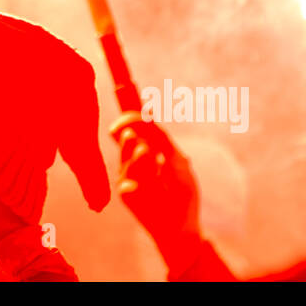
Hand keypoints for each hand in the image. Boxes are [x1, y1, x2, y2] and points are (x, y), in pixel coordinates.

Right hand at [111, 112, 203, 273]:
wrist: (181, 228)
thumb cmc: (182, 194)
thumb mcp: (176, 160)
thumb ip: (159, 138)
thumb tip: (141, 116)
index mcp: (149, 147)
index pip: (136, 120)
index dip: (128, 97)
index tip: (122, 77)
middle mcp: (134, 157)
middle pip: (127, 128)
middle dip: (130, 123)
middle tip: (142, 125)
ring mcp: (127, 173)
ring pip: (130, 147)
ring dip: (144, 154)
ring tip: (157, 168)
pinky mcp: (124, 189)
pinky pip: (131, 170)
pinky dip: (145, 173)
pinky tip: (155, 185)